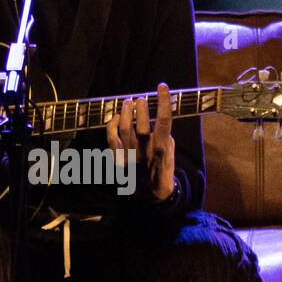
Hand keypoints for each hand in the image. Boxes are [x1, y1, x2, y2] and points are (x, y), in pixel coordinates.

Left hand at [106, 82, 175, 200]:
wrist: (151, 194)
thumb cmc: (162, 169)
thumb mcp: (170, 152)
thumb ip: (165, 135)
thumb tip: (158, 117)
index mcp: (162, 148)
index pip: (165, 120)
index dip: (163, 101)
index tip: (162, 87)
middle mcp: (146, 152)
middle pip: (142, 124)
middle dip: (141, 107)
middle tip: (140, 98)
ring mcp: (130, 156)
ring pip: (125, 128)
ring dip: (126, 111)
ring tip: (128, 102)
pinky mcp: (118, 161)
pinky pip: (111, 138)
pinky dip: (112, 124)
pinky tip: (116, 117)